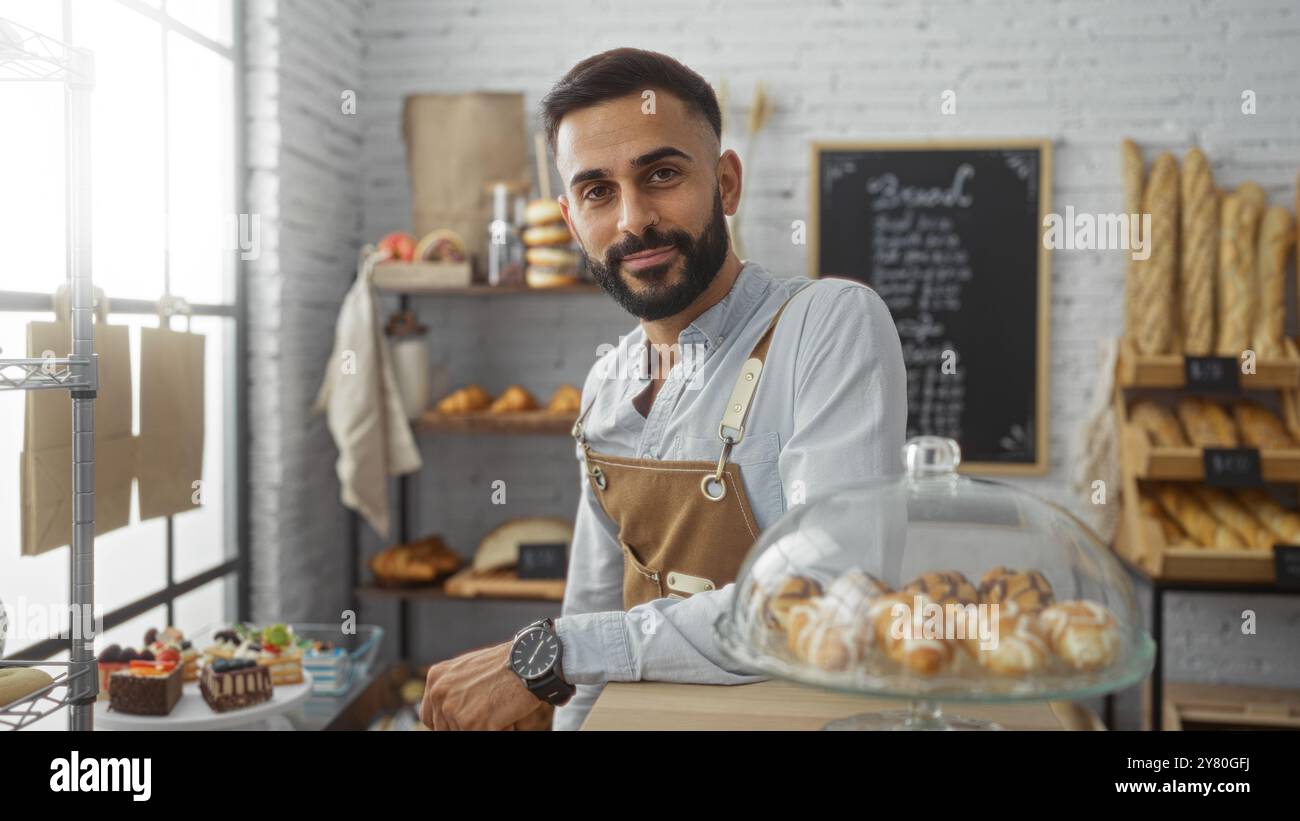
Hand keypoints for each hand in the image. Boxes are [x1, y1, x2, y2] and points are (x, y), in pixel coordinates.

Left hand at [420, 640, 543, 729]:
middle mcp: (440, 693)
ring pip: (465, 732)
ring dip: (485, 727)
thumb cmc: (506, 665)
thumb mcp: (468, 670)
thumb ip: (453, 689)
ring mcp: (454, 709)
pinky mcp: (472, 723)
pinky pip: (485, 735)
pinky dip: (500, 730)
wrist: (530, 662)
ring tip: (499, 710)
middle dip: (468, 725)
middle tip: (490, 712)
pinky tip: (507, 718)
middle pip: (445, 729)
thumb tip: (448, 713)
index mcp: (436, 678)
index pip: (429, 716)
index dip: (447, 723)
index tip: (463, 723)